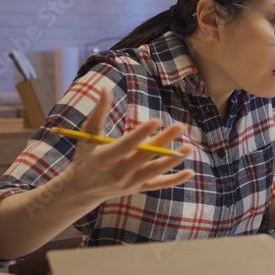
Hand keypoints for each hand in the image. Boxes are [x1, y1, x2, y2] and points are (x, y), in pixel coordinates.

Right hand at [66, 86, 194, 201]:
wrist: (84, 188)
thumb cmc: (86, 154)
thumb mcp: (88, 133)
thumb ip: (99, 111)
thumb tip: (105, 87)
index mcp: (104, 158)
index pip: (125, 145)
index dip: (141, 134)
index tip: (156, 120)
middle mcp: (117, 173)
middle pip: (144, 156)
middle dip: (162, 141)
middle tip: (179, 126)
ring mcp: (129, 182)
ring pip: (154, 172)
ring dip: (172, 160)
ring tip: (189, 147)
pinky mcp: (138, 188)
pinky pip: (158, 185)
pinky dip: (174, 180)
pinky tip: (189, 171)